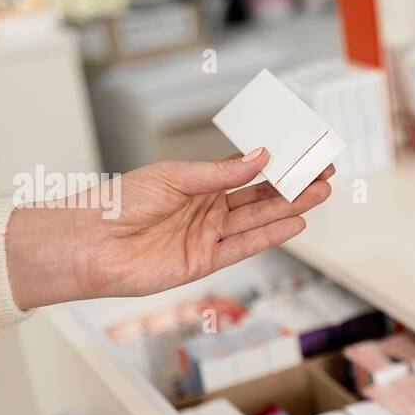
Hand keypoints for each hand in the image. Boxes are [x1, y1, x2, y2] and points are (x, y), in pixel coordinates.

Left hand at [6, 148, 333, 309]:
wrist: (90, 244)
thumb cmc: (118, 204)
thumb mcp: (173, 178)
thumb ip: (220, 173)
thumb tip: (260, 157)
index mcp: (197, 182)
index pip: (247, 171)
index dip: (278, 164)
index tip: (305, 153)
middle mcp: (207, 209)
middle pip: (260, 196)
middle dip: (293, 185)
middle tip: (325, 173)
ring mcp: (207, 235)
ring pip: (258, 220)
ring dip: (290, 208)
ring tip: (320, 193)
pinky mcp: (204, 262)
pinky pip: (245, 246)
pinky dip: (270, 235)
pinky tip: (295, 223)